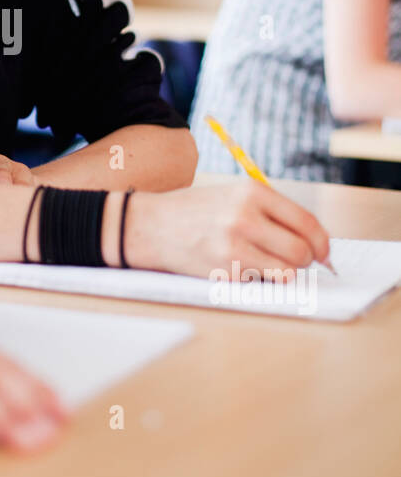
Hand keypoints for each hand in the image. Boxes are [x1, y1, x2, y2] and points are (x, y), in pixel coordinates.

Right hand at [122, 181, 331, 277]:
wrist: (152, 226)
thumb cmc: (197, 211)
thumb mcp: (234, 196)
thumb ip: (272, 213)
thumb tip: (314, 242)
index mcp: (252, 192)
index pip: (306, 222)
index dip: (322, 242)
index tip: (324, 252)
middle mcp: (244, 217)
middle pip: (301, 251)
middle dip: (306, 261)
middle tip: (298, 262)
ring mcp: (233, 246)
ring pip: (286, 273)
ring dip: (284, 274)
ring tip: (268, 266)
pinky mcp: (223, 271)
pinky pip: (260, 284)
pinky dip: (258, 281)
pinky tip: (240, 268)